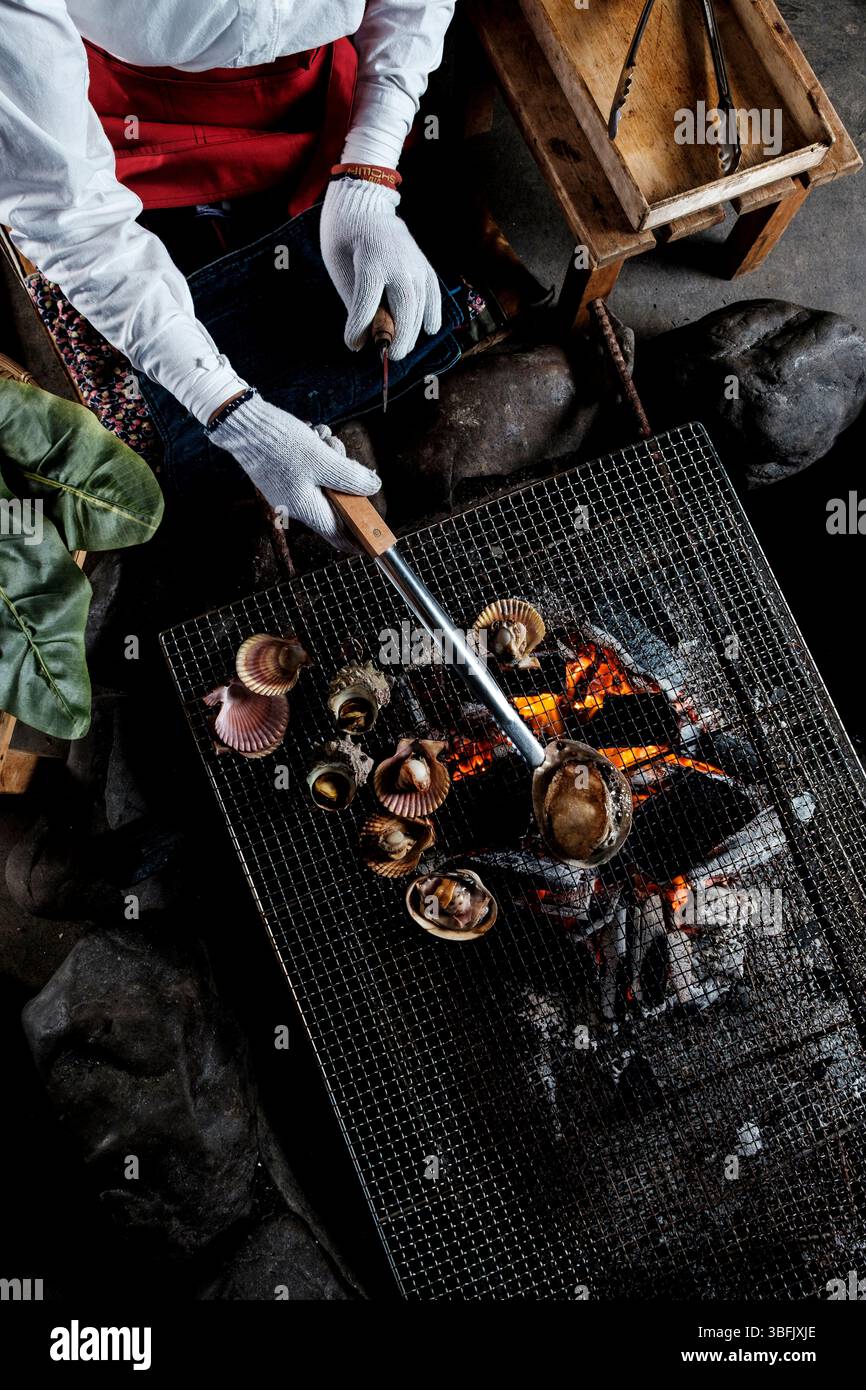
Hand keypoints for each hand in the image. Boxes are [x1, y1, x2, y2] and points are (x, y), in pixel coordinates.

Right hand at [210, 394, 378, 549]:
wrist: (244, 426)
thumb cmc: (281, 445)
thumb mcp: (324, 460)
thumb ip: (351, 478)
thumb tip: (373, 487)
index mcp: (308, 510)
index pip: (339, 536)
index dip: (359, 539)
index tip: (376, 542)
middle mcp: (299, 505)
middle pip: (337, 499)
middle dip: (346, 476)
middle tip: (337, 451)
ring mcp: (291, 490)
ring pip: (326, 478)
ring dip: (331, 457)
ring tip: (320, 438)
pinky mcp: (286, 474)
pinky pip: (312, 468)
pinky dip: (317, 451)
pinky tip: (312, 436)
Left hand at [320, 178, 441, 359]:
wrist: (366, 203)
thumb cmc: (345, 234)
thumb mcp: (337, 264)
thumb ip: (351, 298)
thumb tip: (364, 334)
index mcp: (370, 259)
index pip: (367, 302)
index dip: (360, 328)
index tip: (353, 345)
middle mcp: (398, 262)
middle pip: (403, 306)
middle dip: (397, 335)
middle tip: (389, 355)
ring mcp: (415, 263)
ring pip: (420, 304)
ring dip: (413, 331)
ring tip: (401, 348)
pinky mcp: (424, 264)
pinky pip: (433, 293)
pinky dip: (433, 312)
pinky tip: (429, 330)